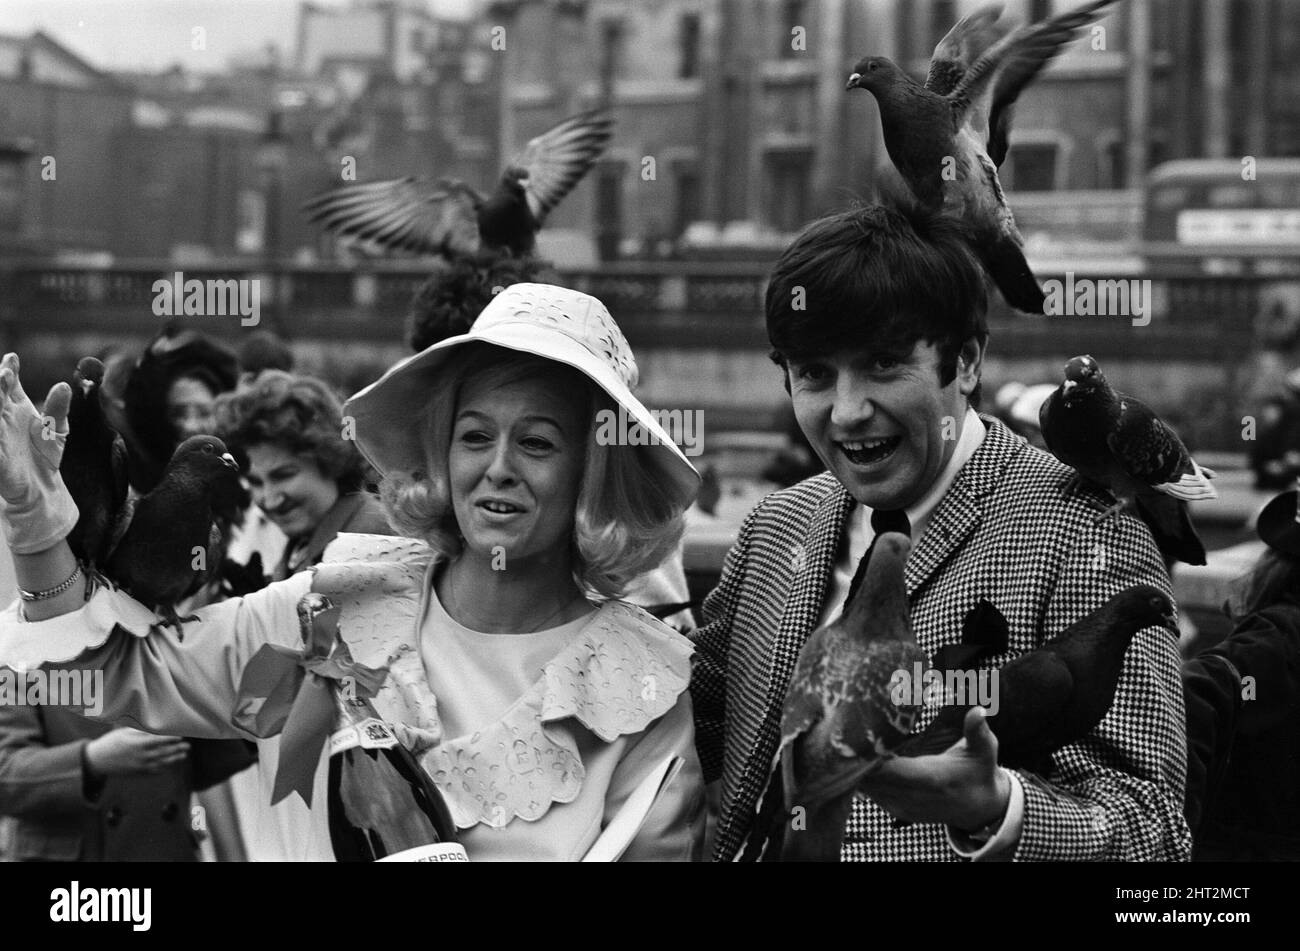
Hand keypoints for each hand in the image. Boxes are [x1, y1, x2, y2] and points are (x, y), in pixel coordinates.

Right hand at [0, 352, 78, 553]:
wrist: (44, 487)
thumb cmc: (45, 454)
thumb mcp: (57, 428)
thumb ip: (59, 408)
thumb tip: (64, 385)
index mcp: (15, 408)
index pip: (9, 384)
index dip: (8, 370)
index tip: (12, 359)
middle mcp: (3, 419)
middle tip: (4, 374)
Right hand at [85, 729, 190, 777]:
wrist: (97, 760)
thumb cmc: (111, 742)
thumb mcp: (125, 732)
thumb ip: (141, 731)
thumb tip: (156, 726)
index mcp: (138, 744)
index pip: (159, 740)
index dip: (171, 738)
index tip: (181, 735)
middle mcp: (141, 756)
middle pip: (164, 752)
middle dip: (177, 749)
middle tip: (188, 745)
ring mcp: (139, 766)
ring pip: (161, 763)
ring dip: (174, 759)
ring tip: (184, 755)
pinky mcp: (137, 773)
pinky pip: (154, 771)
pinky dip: (163, 768)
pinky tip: (170, 764)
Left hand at [859, 707, 1010, 829]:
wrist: (978, 807)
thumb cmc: (979, 772)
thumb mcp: (984, 750)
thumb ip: (977, 730)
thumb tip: (979, 711)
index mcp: (932, 779)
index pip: (892, 771)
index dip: (871, 756)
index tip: (857, 735)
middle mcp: (913, 797)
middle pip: (872, 778)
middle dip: (857, 757)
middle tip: (844, 730)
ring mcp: (901, 805)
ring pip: (866, 787)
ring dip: (856, 766)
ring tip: (846, 740)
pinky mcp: (893, 808)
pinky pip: (869, 792)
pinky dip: (861, 776)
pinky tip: (856, 756)